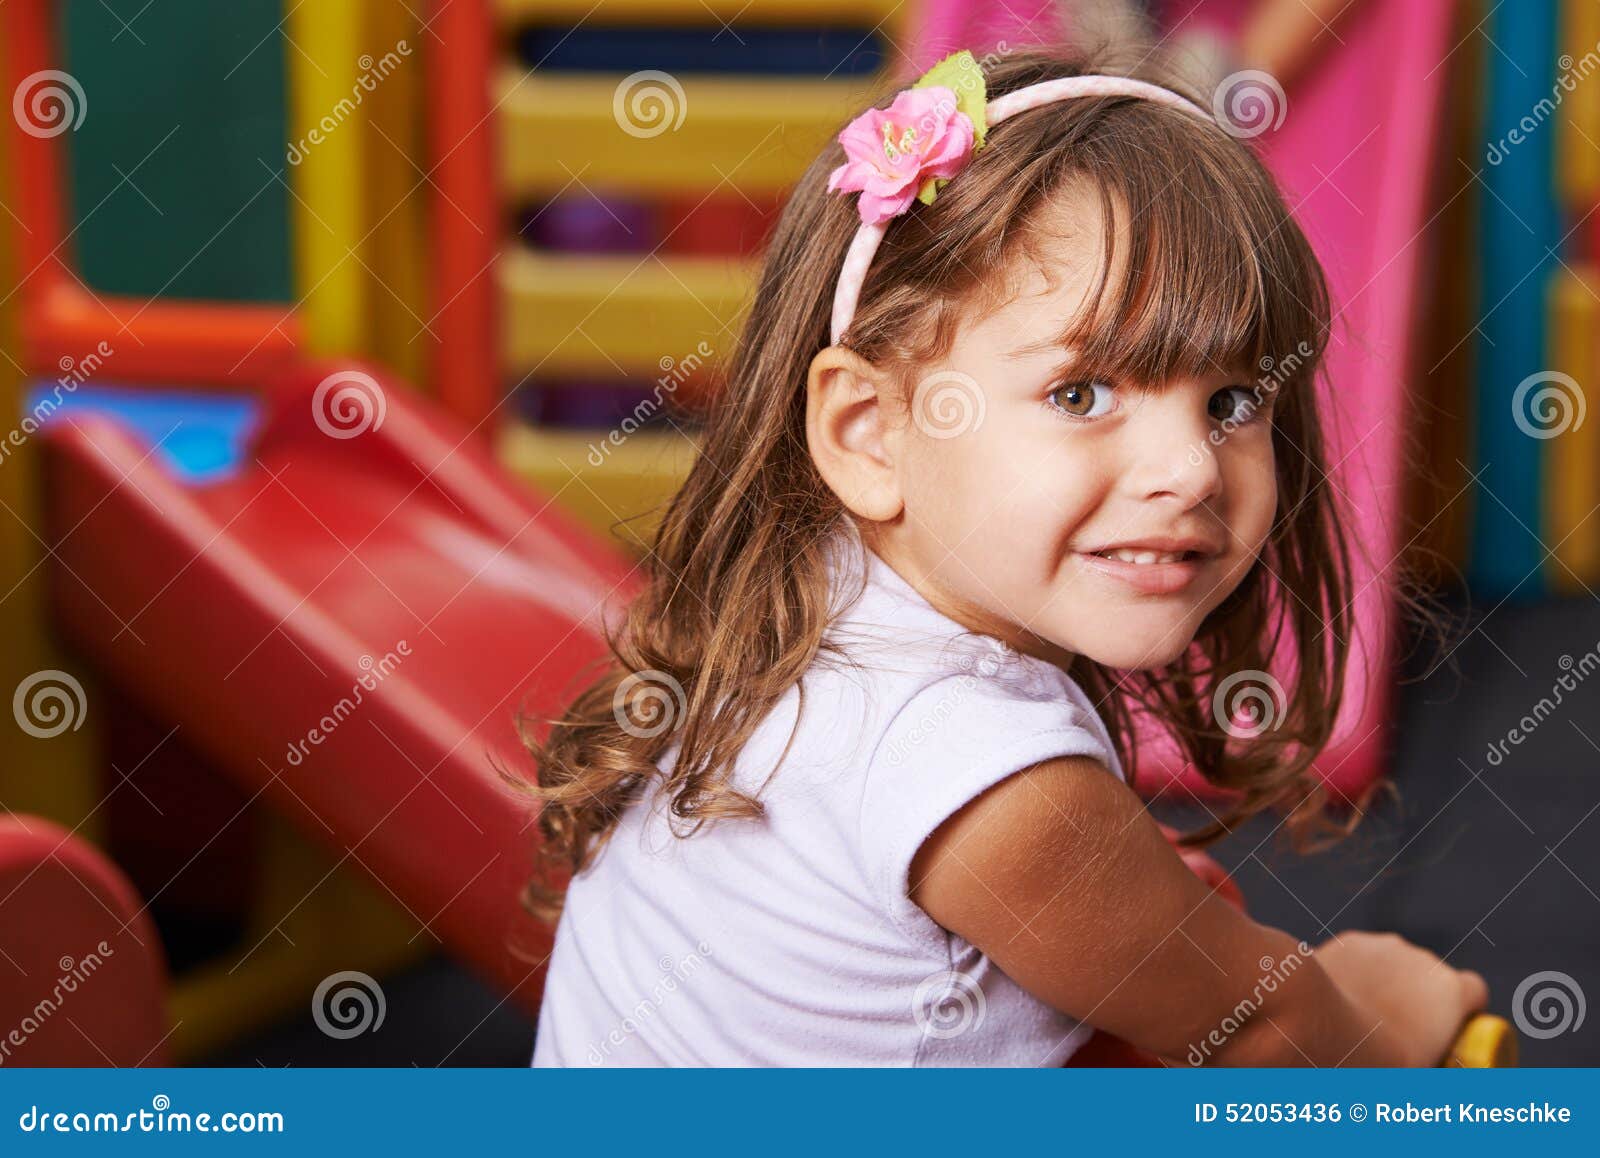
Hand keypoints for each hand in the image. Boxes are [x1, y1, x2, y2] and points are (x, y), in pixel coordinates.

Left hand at [1314, 930, 1488, 1066]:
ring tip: (1363, 1014)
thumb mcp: (1421, 1075)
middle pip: (1431, 975)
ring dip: (1387, 981)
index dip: (1464, 1008)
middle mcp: (1423, 959)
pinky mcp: (1351, 940)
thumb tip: (1449, 1088)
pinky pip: (1362, 956)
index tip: (1449, 1027)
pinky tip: (1341, 995)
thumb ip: (1439, 1072)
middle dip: (1419, 996)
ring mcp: (1385, 946)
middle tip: (1398, 1028)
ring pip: (1394, 962)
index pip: (1473, 990)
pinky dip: (1357, 971)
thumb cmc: (1379, 1062)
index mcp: (1451, 990)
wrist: (1324, 1028)